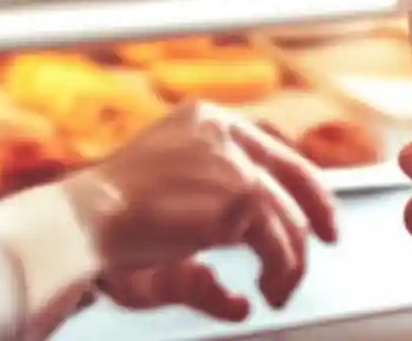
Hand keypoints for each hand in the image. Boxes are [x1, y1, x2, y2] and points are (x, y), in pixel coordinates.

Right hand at [62, 103, 337, 313]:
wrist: (82, 222)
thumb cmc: (110, 220)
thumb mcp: (169, 207)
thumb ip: (211, 223)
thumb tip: (245, 282)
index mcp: (204, 120)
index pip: (270, 146)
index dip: (299, 179)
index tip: (316, 206)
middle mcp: (223, 131)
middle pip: (294, 172)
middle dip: (318, 210)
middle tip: (330, 237)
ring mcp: (234, 160)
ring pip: (288, 216)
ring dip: (291, 261)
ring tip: (279, 290)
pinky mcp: (240, 193)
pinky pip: (279, 241)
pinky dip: (281, 271)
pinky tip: (267, 291)